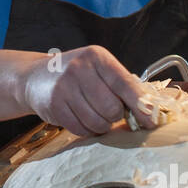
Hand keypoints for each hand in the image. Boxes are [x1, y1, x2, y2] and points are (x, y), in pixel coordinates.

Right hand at [18, 45, 157, 135]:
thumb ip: (121, 85)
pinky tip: (82, 119)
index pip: (125, 84)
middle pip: (112, 108)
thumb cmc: (77, 75)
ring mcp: (64, 87)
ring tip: (96, 115)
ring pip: (97, 121)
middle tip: (110, 113)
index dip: (141, 106)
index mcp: (97, 57)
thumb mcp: (98, 68)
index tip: (151, 121)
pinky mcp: (54, 105)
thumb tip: (148, 111)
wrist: (35, 77)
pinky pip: (81, 129)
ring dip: (102, 125)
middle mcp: (80, 69)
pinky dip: (87, 130)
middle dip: (116, 116)